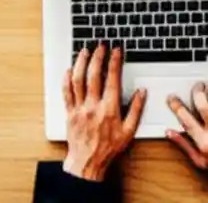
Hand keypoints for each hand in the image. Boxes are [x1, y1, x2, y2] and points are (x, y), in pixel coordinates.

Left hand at [62, 44, 146, 181]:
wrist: (88, 162)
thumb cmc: (109, 148)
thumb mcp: (129, 131)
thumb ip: (137, 109)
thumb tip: (142, 92)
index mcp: (109, 109)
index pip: (112, 79)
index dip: (115, 62)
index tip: (116, 50)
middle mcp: (93, 106)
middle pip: (93, 75)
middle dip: (97, 57)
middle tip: (100, 46)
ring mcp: (79, 109)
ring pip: (77, 80)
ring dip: (81, 63)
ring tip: (84, 51)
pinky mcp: (69, 113)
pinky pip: (66, 93)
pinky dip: (66, 79)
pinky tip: (69, 69)